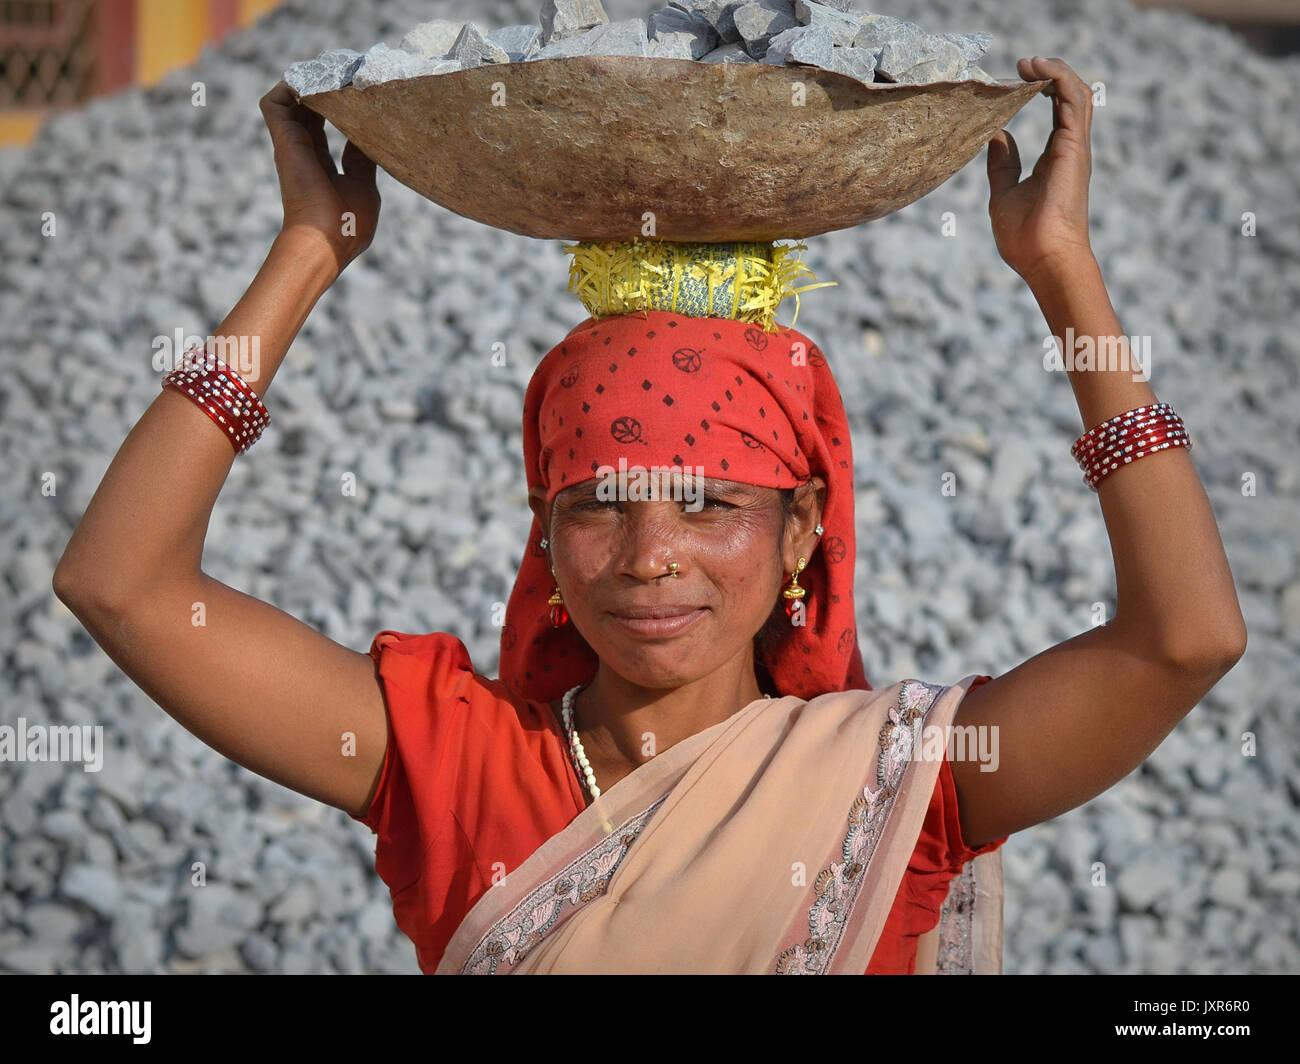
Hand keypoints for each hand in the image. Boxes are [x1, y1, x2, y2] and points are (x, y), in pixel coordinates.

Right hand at [259, 81, 379, 277]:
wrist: (323, 241)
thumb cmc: (348, 224)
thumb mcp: (363, 187)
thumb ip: (362, 160)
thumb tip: (368, 137)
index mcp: (322, 167)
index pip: (325, 128)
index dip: (339, 109)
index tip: (356, 93)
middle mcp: (304, 153)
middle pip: (309, 110)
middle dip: (325, 89)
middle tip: (346, 70)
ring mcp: (292, 146)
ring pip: (292, 102)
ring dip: (309, 82)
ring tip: (335, 66)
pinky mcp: (284, 140)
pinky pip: (275, 103)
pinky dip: (290, 86)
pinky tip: (315, 77)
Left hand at [987, 57, 1094, 284]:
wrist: (1044, 259)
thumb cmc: (1025, 238)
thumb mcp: (1004, 194)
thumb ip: (1003, 165)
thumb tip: (996, 137)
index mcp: (1055, 158)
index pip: (1056, 111)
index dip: (1039, 89)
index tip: (1015, 79)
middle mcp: (1069, 149)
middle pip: (1069, 96)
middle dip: (1048, 74)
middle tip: (1020, 64)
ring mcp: (1074, 147)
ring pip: (1076, 93)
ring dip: (1054, 71)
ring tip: (1027, 62)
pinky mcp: (1074, 148)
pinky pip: (1073, 101)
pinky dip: (1058, 79)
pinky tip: (1036, 71)